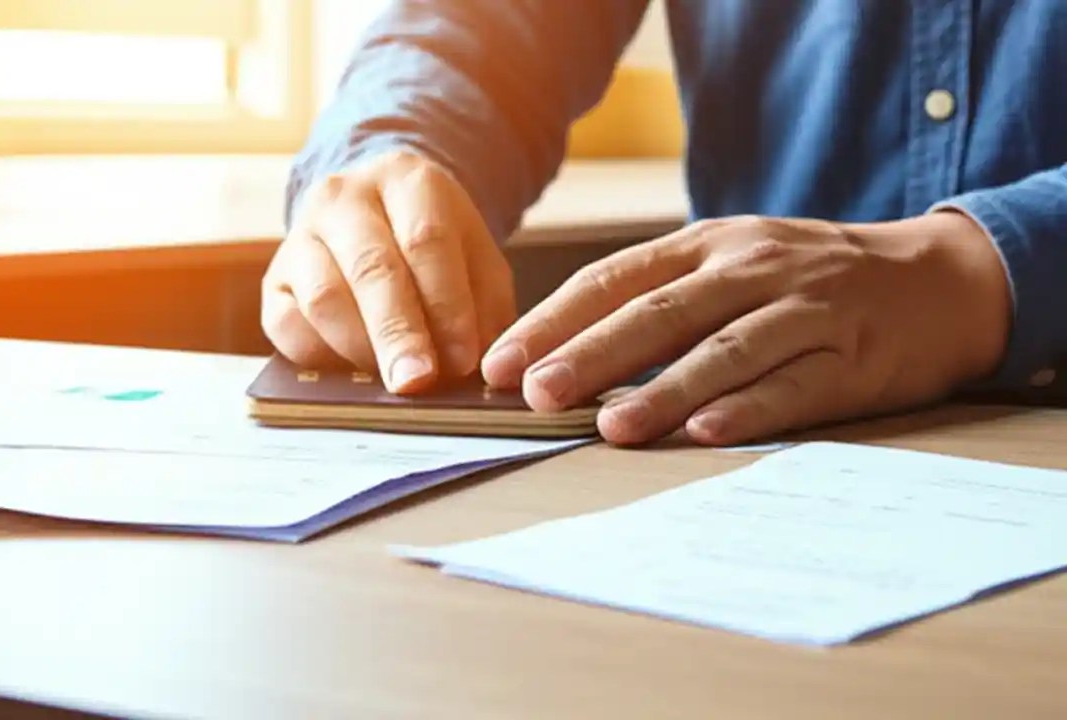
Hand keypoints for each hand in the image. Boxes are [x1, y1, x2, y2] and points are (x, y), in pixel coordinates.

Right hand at [262, 151, 515, 392]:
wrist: (374, 214)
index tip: (462, 359)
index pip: (425, 240)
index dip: (446, 305)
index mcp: (406, 179)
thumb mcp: (474, 255)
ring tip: (391, 381)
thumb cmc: (433, 243)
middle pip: (371, 268)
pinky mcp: (273, 277)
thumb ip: (483, 305)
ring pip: (324, 297)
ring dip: (361, 348)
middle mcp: (344, 197)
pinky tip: (351, 371)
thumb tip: (478, 367)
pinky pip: (287, 324)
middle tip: (417, 381)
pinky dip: (320, 355)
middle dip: (398, 333)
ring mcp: (301, 234)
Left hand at [481, 213, 1010, 445]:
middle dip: (593, 353)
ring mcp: (805, 311)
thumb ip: (656, 298)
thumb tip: (558, 354)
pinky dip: (749, 409)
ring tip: (612, 427)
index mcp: (708, 244)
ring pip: (724, 350)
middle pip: (660, 311)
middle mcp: (752, 269)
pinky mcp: (853, 358)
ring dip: (664, 389)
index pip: (614, 279)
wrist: (936, 279)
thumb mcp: (729, 265)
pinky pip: (794, 385)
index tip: (500, 364)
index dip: (554, 321)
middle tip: (538, 394)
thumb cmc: (802, 281)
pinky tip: (706, 433)